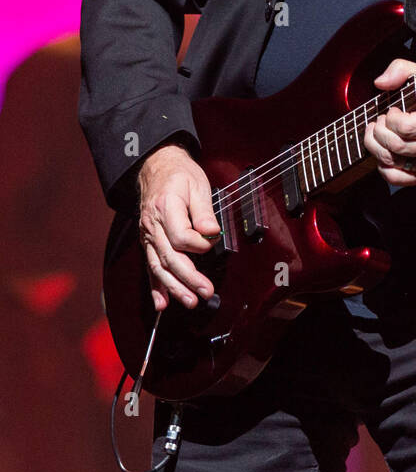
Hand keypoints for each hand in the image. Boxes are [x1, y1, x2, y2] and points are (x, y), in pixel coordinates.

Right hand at [136, 144, 220, 311]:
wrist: (157, 167)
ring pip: (158, 266)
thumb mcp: (197, 185)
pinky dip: (155, 287)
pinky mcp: (148, 242)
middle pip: (169, 257)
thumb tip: (212, 233)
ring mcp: (148, 235)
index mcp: (166, 207)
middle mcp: (153, 224)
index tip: (211, 243)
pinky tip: (161, 303)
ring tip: (189, 301)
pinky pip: (150, 267)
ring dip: (173, 287)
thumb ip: (204, 211)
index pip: (181, 236)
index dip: (199, 245)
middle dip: (188, 278)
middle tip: (205, 291)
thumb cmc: (179, 175)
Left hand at [364, 58, 415, 186]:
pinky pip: (395, 178)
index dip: (391, 117)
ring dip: (375, 145)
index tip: (393, 110)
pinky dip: (382, 165)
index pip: (405, 127)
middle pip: (396, 145)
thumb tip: (380, 83)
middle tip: (381, 121)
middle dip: (379, 131)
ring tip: (377, 133)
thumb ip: (403, 70)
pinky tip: (385, 151)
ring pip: (392, 161)